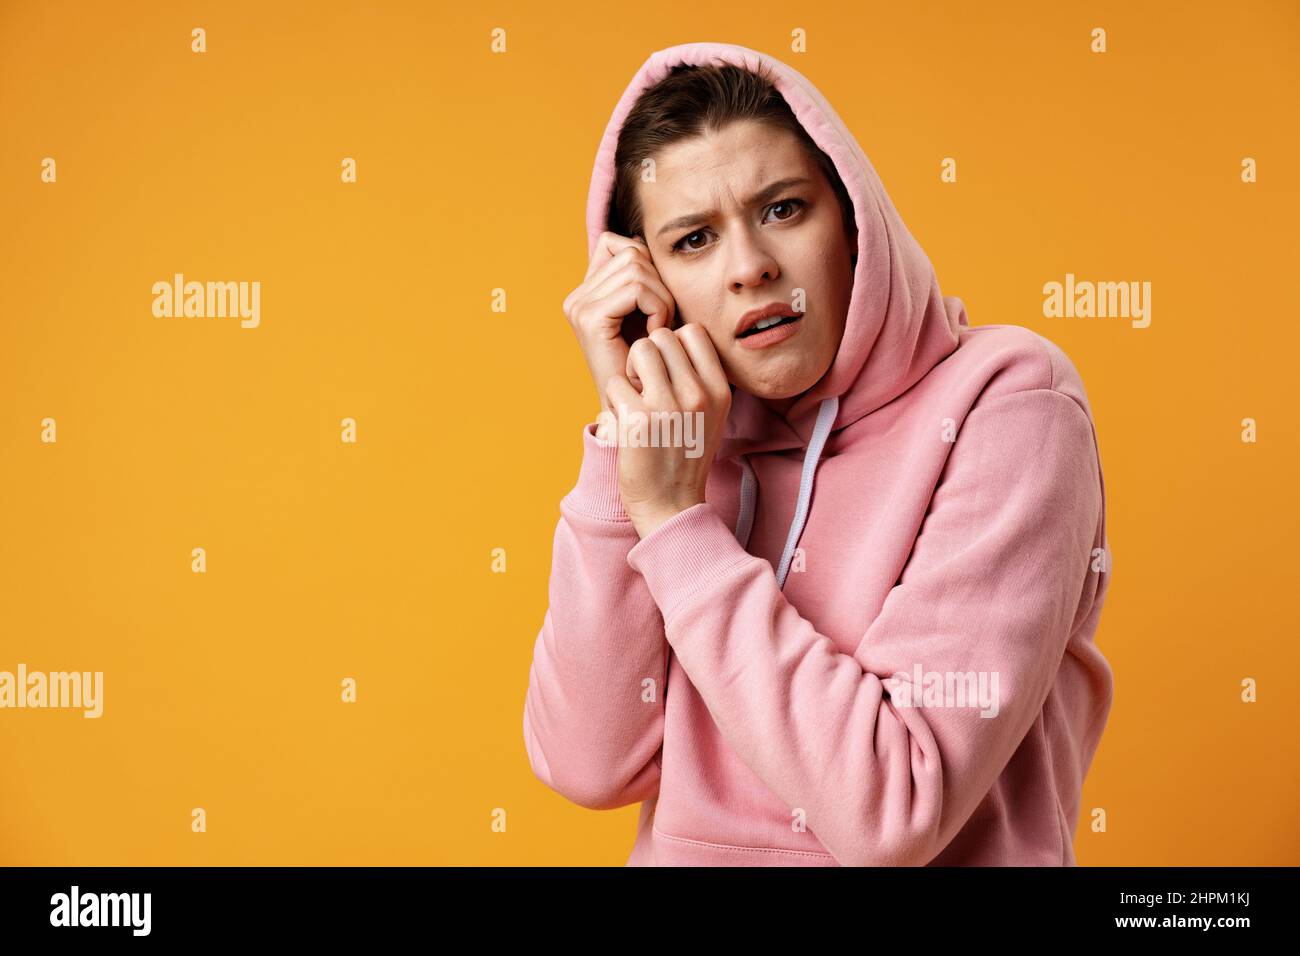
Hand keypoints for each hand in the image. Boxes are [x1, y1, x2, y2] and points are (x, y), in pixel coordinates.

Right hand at [562, 231, 676, 415]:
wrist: (640, 412)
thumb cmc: (656, 367)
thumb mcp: (650, 314)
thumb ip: (643, 278)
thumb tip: (640, 238)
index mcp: (586, 293)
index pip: (621, 244)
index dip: (649, 268)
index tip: (655, 307)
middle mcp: (576, 297)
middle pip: (632, 251)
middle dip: (659, 283)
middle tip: (661, 323)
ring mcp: (579, 306)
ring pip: (637, 266)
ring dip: (661, 298)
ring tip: (658, 331)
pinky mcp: (589, 318)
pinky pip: (637, 288)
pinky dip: (657, 308)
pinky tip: (655, 335)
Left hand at [603, 324, 731, 538]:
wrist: (672, 505)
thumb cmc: (685, 455)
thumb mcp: (711, 414)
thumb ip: (699, 377)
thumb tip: (673, 336)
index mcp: (719, 390)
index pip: (692, 331)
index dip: (673, 344)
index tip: (668, 371)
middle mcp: (698, 395)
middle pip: (662, 336)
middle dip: (648, 355)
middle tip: (648, 386)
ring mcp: (669, 406)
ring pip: (639, 350)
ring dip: (630, 371)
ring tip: (637, 399)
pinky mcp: (639, 421)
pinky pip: (615, 382)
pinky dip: (614, 400)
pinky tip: (626, 422)